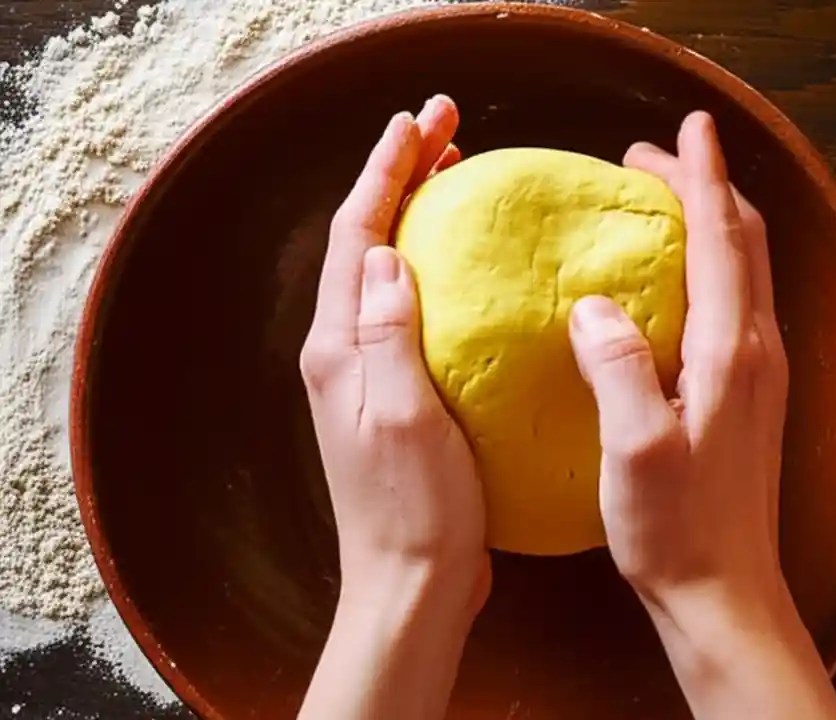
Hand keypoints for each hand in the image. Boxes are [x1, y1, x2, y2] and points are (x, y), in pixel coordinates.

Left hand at [299, 96, 484, 719]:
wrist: (410, 584)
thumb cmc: (414, 509)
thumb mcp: (402, 415)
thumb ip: (388, 333)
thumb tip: (389, 253)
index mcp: (339, 347)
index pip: (359, 235)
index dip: (387, 171)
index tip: (421, 122)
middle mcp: (342, 352)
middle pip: (366, 243)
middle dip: (399, 178)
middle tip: (446, 130)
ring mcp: (364, 374)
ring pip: (385, 271)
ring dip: (412, 215)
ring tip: (452, 176)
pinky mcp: (394, 395)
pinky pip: (407, 307)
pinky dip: (431, 266)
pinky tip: (463, 266)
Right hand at [571, 111, 786, 612]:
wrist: (725, 595)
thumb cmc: (677, 533)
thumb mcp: (635, 453)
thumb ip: (618, 371)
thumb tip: (594, 304)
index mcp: (731, 352)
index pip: (722, 239)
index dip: (704, 177)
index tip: (687, 128)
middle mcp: (757, 352)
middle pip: (744, 241)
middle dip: (708, 187)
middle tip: (655, 162)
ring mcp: (761, 374)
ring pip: (747, 270)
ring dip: (713, 224)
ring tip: (664, 204)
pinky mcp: (751, 397)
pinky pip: (738, 304)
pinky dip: (713, 266)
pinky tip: (674, 282)